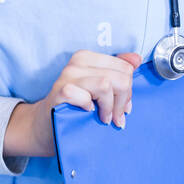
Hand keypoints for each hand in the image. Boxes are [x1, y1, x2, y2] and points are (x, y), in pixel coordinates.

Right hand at [5, 50, 142, 157]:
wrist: (46, 126)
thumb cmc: (75, 107)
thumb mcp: (99, 87)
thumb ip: (117, 71)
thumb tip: (137, 59)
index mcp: (88, 57)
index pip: (125, 68)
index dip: (128, 90)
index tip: (123, 105)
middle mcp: (77, 63)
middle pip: (120, 77)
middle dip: (123, 101)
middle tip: (116, 116)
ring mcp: (67, 76)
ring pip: (106, 85)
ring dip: (109, 108)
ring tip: (105, 118)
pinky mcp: (60, 92)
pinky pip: (86, 97)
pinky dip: (90, 108)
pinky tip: (87, 113)